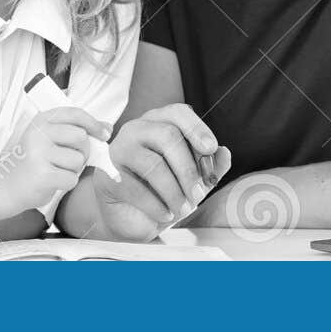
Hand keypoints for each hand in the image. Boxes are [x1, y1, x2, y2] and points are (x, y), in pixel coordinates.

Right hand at [6, 106, 109, 213]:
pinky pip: (71, 179)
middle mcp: (39, 133)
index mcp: (41, 120)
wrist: (6, 185)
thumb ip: (75, 131)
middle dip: (82, 151)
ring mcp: (39, 153)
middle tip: (67, 159)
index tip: (105, 134)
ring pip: (78, 160)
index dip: (94, 124)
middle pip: (81, 138)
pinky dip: (66, 183)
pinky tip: (51, 181)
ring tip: (55, 170)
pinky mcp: (42, 174)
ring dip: (72, 170)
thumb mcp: (49, 138)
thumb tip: (108, 128)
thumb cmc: (33, 161)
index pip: (75, 114)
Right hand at [92, 104, 231, 240]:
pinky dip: (156, 205)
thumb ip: (209, 167)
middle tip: (199, 194)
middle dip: (188, 169)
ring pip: (154, 164)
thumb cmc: (163, 193)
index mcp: (158, 123)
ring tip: (183, 209)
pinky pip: (135, 188)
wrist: (132, 219)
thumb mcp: (192, 180)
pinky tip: (165, 214)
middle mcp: (136, 129)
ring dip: (174, 192)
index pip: (177, 112)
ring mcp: (118, 150)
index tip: (211, 149)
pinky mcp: (106, 175)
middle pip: (167, 136)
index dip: (196, 128)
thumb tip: (225, 152)